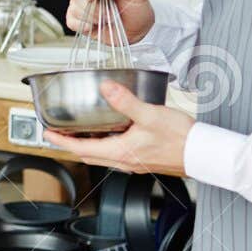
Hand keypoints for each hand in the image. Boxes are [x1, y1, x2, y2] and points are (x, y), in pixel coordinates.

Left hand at [42, 81, 192, 173]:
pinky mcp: (143, 159)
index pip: (82, 148)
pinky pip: (116, 153)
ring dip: (88, 144)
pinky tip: (112, 131)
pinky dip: (105, 143)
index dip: (62, 141)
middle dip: (71, 143)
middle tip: (59, 132)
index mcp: (120, 152)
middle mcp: (124, 161)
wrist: (203, 153)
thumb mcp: (150, 115)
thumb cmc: (181, 139)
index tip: (48, 134)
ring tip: (81, 130)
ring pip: (102, 155)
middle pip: (88, 154)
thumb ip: (126, 101)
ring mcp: (134, 162)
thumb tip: (106, 88)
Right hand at [65, 0, 155, 43]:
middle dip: (94, 7)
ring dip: (93, 17)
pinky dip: (85, 26)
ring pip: (75, 9)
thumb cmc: (135, 6)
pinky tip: (96, 26)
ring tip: (107, 18)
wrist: (136, 29)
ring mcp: (79, 4)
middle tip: (109, 11)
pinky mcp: (76, 19)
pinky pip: (72, 22)